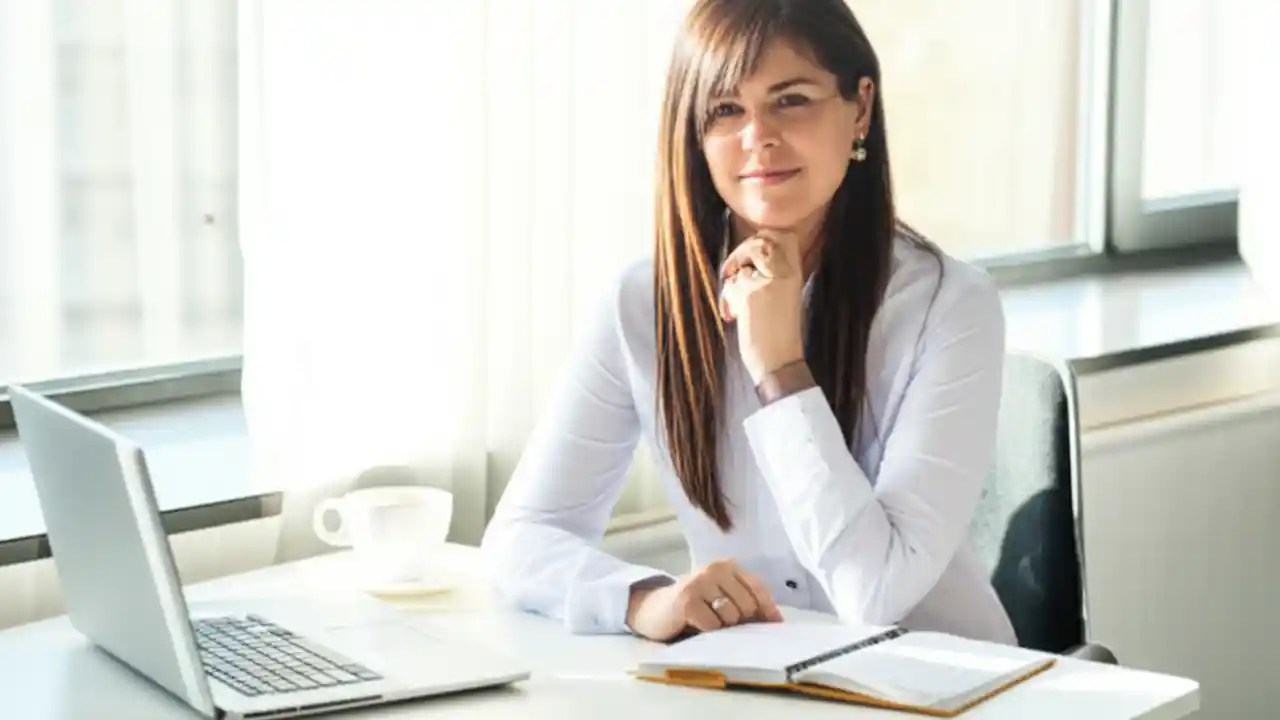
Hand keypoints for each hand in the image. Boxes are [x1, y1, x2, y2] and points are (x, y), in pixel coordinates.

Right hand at [625, 559, 783, 641]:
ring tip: (708, 622)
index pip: (759, 588)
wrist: (653, 609)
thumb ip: (746, 602)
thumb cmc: (695, 607)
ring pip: (731, 616)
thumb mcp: (722, 598)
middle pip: (747, 605)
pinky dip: (708, 632)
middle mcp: (714, 569)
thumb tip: (777, 620)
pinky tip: (696, 625)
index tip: (774, 625)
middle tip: (725, 624)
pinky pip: (713, 625)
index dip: (768, 609)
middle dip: (741, 621)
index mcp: (727, 566)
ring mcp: (699, 583)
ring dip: (723, 627)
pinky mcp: (687, 600)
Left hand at [718, 230, 805, 384]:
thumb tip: (744, 260)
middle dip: (742, 252)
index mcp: (795, 273)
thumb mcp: (783, 295)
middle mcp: (785, 273)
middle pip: (761, 241)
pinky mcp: (750, 297)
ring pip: (740, 268)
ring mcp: (768, 283)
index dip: (762, 239)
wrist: (781, 362)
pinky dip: (727, 302)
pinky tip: (733, 317)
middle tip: (734, 273)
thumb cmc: (779, 334)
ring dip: (732, 285)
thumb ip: (770, 275)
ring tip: (736, 305)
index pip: (783, 236)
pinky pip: (730, 288)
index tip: (750, 259)